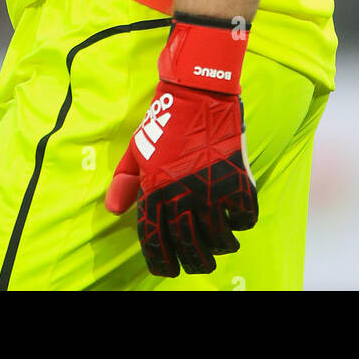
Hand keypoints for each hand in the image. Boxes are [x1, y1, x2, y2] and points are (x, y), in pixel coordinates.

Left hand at [105, 14, 257, 275]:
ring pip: (219, 238)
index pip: (155, 240)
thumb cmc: (165, 117)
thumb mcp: (137, 147)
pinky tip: (236, 220)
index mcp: (154, 190)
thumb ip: (125, 181)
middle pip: (189, 246)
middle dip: (194, 262)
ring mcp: (212, 188)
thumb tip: (114, 211)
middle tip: (198, 264)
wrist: (198, 89)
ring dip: (220, 247)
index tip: (167, 269)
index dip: (160, 261)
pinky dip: (242, 223)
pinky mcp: (237, 179)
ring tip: (220, 246)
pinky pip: (244, 216)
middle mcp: (183, 195)